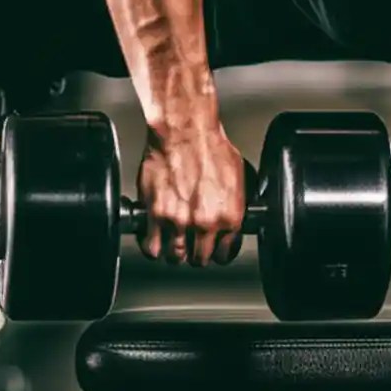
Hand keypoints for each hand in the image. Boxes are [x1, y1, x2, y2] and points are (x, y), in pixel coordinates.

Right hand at [136, 121, 244, 266]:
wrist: (185, 131)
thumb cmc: (211, 146)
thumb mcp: (238, 178)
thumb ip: (234, 205)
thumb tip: (232, 217)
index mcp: (229, 216)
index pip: (226, 254)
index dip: (219, 253)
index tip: (214, 250)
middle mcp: (205, 223)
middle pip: (200, 259)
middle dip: (197, 253)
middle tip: (193, 244)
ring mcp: (178, 221)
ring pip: (174, 258)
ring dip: (174, 252)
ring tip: (174, 243)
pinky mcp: (154, 215)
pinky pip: (151, 247)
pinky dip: (152, 247)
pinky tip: (155, 239)